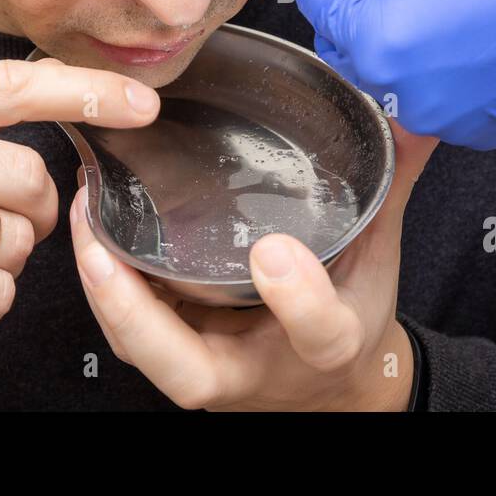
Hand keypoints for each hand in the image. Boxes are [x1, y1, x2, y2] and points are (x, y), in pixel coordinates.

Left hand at [70, 122, 439, 410]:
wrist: (333, 385)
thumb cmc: (352, 313)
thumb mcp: (381, 251)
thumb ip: (390, 180)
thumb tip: (413, 110)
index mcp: (327, 343)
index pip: (318, 332)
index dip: (297, 298)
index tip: (276, 250)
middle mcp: (257, 369)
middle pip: (189, 369)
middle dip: (138, 313)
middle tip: (103, 246)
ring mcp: (209, 369)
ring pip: (142, 350)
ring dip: (104, 292)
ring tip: (82, 216)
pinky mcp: (177, 357)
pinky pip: (130, 334)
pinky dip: (102, 288)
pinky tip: (87, 229)